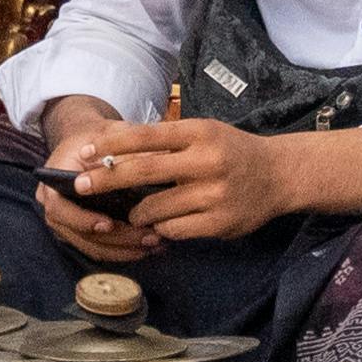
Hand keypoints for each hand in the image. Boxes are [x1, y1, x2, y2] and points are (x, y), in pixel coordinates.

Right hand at [36, 115, 159, 262]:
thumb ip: (127, 148)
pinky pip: (98, 248)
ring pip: (91, 246)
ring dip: (123, 250)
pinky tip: (149, 247)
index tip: (108, 224)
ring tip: (156, 245)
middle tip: (149, 239)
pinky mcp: (81, 232)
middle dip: (115, 241)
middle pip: (77, 234)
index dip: (81, 219)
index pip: (58, 207)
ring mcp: (66, 222)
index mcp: (52, 181)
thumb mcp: (111, 134)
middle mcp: (54, 206)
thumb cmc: (99, 137)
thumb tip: (159, 161)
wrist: (87, 143)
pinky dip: (122, 251)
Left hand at [93, 117, 297, 246]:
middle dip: (107, 180)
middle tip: (80, 186)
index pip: (148, 136)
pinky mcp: (219, 223)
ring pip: (155, 209)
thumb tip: (115, 153)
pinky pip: (173, 229)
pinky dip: (161, 227)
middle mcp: (207, 161)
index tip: (85, 152)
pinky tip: (164, 223)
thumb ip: (168, 143)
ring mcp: (214, 194)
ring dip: (137, 213)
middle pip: (145, 172)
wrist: (281, 174)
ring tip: (135, 212)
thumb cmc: (232, 151)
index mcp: (201, 133)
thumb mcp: (205, 134)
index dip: (113, 145)